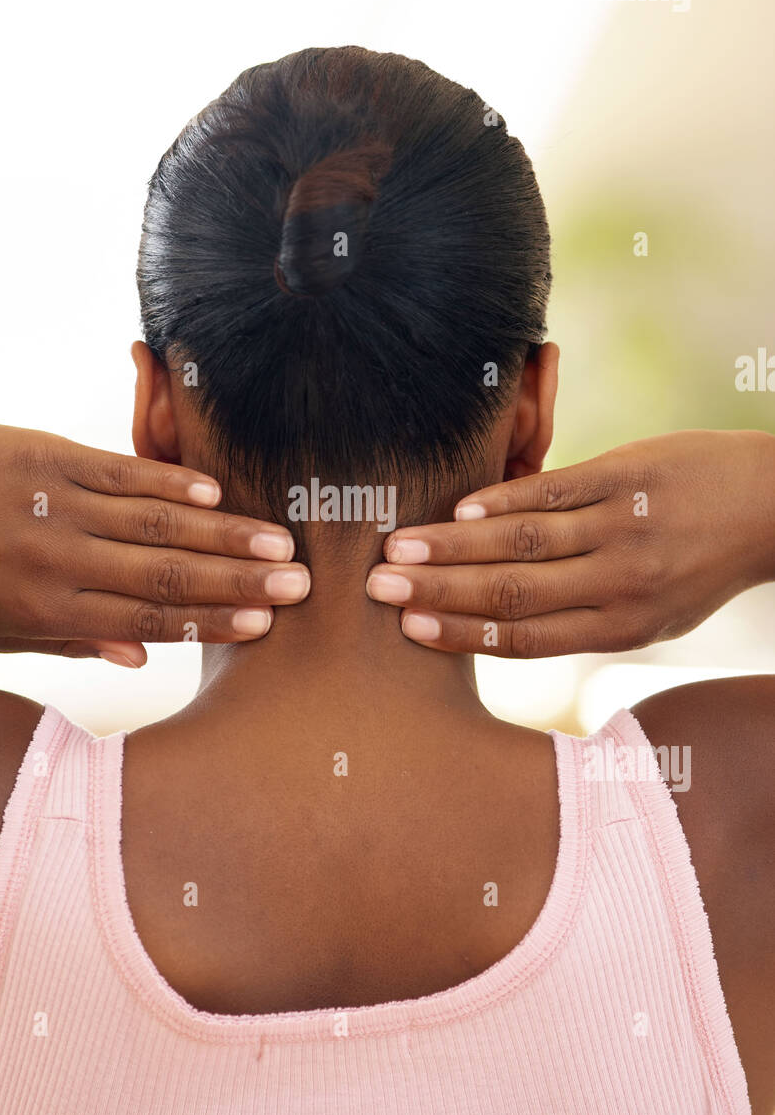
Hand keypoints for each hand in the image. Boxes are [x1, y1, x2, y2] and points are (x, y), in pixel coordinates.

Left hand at [0, 423, 310, 663]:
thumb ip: (74, 642)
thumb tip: (145, 656)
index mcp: (50, 610)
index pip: (146, 621)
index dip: (209, 623)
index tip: (263, 627)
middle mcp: (60, 561)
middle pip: (163, 575)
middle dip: (236, 583)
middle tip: (297, 587)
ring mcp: (58, 504)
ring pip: (154, 523)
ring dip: (221, 534)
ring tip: (277, 543)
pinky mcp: (51, 457)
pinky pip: (120, 472)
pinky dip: (171, 482)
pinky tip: (216, 494)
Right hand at [366, 430, 774, 656]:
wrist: (769, 505)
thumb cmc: (697, 566)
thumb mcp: (648, 613)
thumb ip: (579, 617)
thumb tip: (496, 619)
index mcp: (620, 628)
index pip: (525, 638)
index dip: (461, 633)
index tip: (408, 628)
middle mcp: (619, 584)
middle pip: (512, 593)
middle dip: (439, 590)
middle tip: (379, 587)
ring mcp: (622, 527)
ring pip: (523, 542)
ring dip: (452, 545)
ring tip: (398, 545)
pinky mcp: (627, 476)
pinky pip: (554, 492)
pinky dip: (502, 502)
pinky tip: (459, 507)